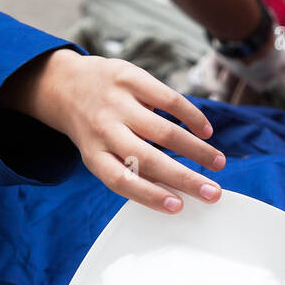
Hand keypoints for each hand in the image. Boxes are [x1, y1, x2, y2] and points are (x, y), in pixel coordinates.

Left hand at [1, 47, 225, 212]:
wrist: (66, 84)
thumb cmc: (94, 129)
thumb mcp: (99, 152)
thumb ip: (129, 168)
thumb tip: (172, 192)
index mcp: (94, 154)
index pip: (120, 180)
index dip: (149, 195)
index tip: (177, 206)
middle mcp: (103, 130)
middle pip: (148, 159)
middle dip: (185, 178)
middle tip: (212, 193)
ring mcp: (117, 102)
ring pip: (164, 132)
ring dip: (196, 150)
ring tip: (217, 163)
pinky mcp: (130, 78)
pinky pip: (169, 100)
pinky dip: (192, 117)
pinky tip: (205, 131)